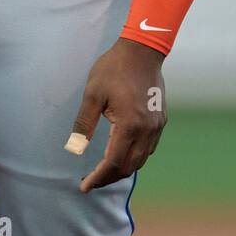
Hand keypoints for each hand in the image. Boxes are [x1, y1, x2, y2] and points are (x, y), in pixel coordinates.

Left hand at [67, 38, 166, 191]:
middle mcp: (146, 130)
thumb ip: (84, 124)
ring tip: (104, 171)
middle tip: (91, 181)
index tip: (84, 186)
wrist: (143, 49)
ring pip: (141, 160)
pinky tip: (122, 153)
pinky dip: (135, 157)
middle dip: (109, 178)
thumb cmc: (114, 68)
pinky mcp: (161, 119)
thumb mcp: (92, 93)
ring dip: (122, 169)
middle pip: (128, 167)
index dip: (97, 178)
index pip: (112, 163)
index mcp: (128, 125)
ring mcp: (156, 126)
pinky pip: (149, 148)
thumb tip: (74, 149)